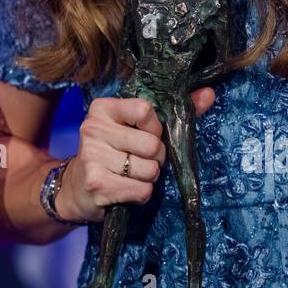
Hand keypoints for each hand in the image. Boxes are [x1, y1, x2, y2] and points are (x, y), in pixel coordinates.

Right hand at [59, 88, 216, 223]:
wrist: (78, 188)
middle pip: (152, 145)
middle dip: (155, 158)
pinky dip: (141, 193)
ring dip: (148, 178)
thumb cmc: (115, 152)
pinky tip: (126, 189)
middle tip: (139, 160)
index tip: (145, 133)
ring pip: (150, 170)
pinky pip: (142, 190)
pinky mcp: (97, 184)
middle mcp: (93, 128)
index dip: (154, 127)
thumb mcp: (136, 128)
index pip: (145, 110)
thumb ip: (173, 111)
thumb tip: (209, 93)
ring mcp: (92, 156)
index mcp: (103, 108)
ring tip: (131, 175)